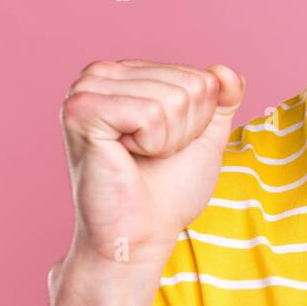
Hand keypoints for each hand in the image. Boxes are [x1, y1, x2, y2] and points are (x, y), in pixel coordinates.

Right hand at [59, 59, 245, 267]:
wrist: (141, 234)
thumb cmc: (168, 189)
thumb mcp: (206, 135)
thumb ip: (222, 98)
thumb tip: (226, 71)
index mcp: (127, 73)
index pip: (200, 77)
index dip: (198, 120)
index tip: (166, 145)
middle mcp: (102, 73)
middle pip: (189, 86)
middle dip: (184, 130)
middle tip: (152, 156)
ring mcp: (86, 90)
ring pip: (172, 99)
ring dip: (167, 139)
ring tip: (138, 157)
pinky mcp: (81, 112)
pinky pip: (150, 114)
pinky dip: (151, 144)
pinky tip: (125, 157)